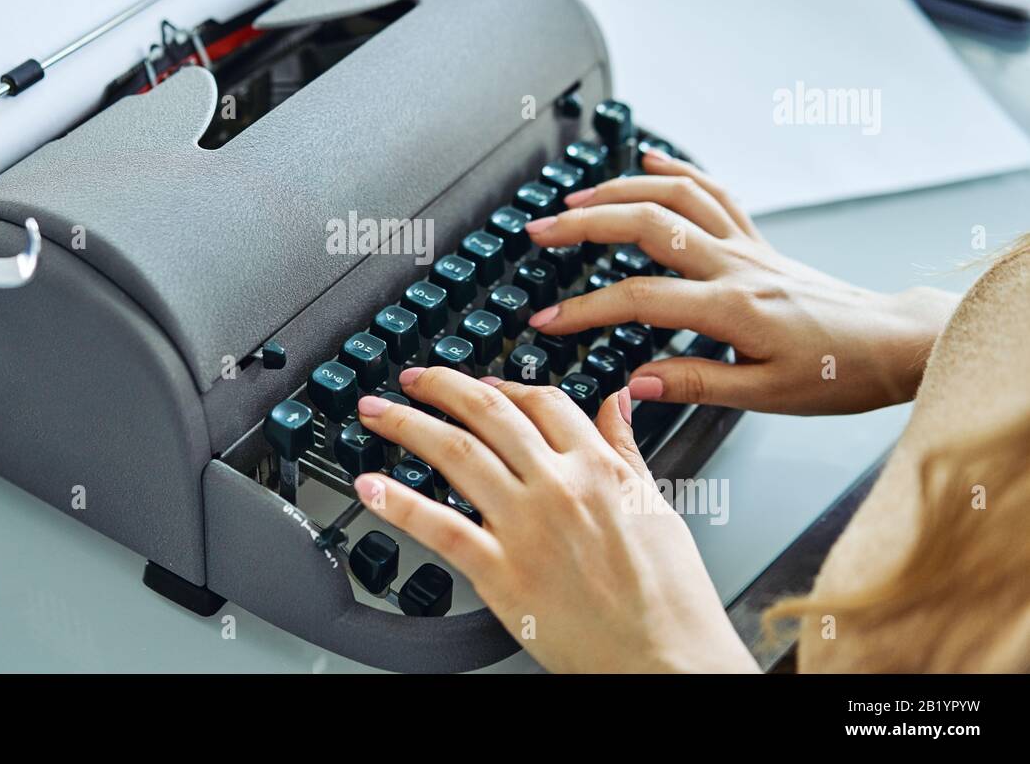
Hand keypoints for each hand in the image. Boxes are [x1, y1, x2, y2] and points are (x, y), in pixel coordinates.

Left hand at [353, 367, 756, 673]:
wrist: (667, 660)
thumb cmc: (668, 595)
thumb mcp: (656, 504)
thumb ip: (625, 447)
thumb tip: (618, 400)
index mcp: (597, 467)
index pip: (540, 402)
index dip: (502, 385)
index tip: (479, 384)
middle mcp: (557, 486)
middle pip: (486, 413)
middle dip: (440, 386)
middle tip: (412, 378)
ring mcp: (524, 527)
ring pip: (454, 454)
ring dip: (406, 424)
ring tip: (377, 413)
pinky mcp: (500, 572)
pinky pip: (438, 526)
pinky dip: (399, 502)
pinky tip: (371, 486)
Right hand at [523, 149, 958, 414]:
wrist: (893, 343)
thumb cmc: (837, 372)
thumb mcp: (766, 396)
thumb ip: (696, 384)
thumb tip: (635, 382)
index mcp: (732, 308)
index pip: (640, 300)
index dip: (585, 309)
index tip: (547, 320)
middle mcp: (736, 265)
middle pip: (648, 225)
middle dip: (586, 224)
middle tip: (540, 231)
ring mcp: (746, 245)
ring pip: (677, 195)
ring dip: (621, 188)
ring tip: (575, 198)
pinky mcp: (756, 240)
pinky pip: (714, 190)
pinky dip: (677, 169)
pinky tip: (649, 159)